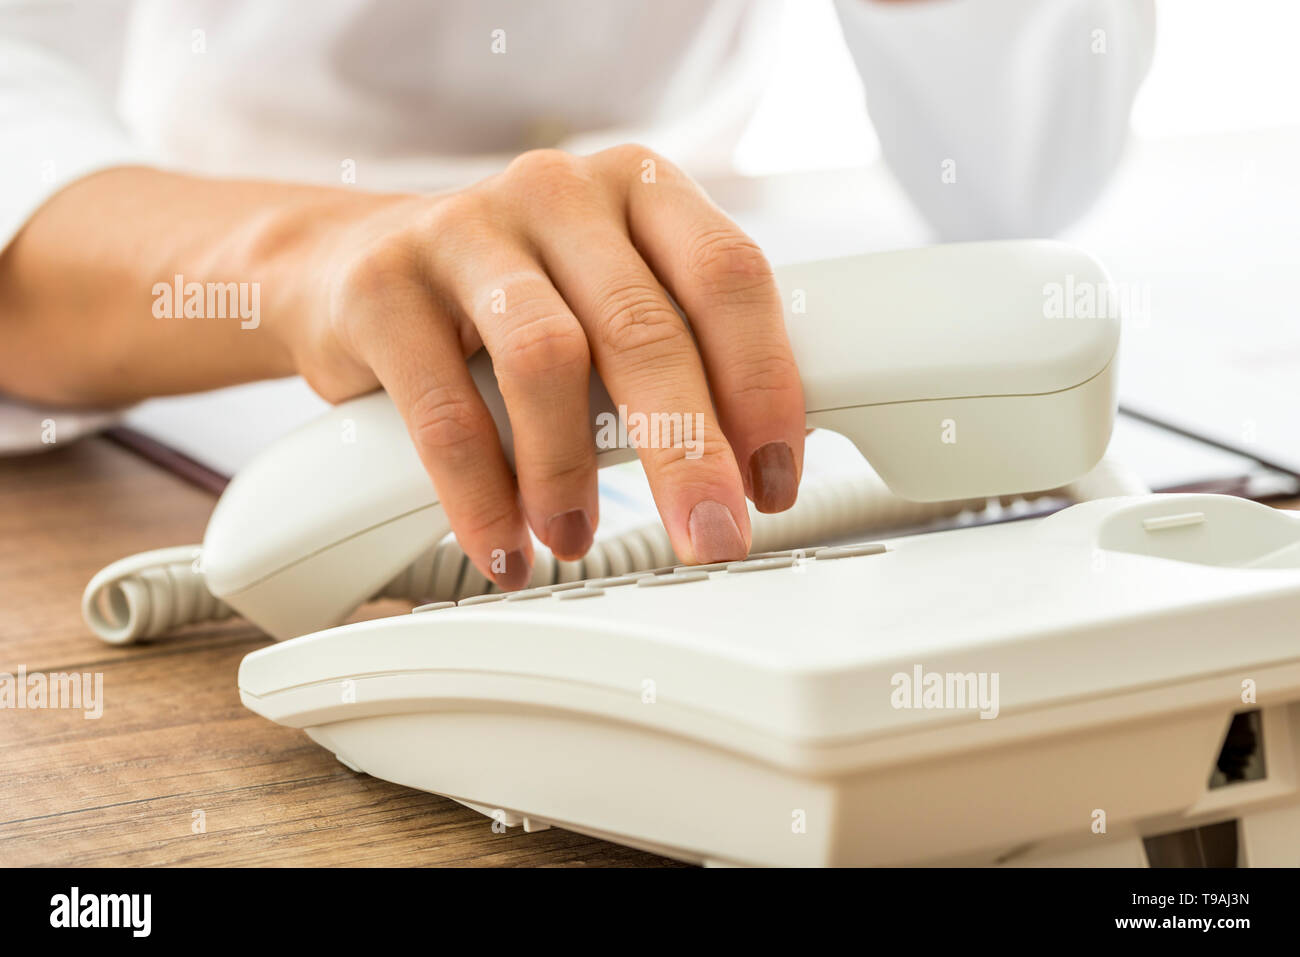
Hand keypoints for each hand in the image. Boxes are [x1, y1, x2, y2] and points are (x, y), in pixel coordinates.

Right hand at [290, 146, 804, 587]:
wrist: (352, 268)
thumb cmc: (513, 302)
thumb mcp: (607, 301)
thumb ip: (677, 353)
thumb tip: (748, 470)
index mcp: (638, 189)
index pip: (729, 275)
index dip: (763, 386)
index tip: (771, 482)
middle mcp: (559, 192)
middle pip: (644, 328)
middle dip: (687, 454)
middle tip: (710, 537)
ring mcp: (465, 228)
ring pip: (546, 359)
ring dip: (571, 474)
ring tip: (575, 538)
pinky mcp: (383, 285)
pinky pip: (445, 411)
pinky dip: (481, 498)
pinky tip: (504, 546)